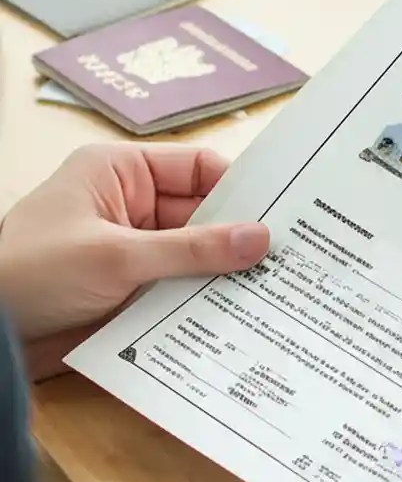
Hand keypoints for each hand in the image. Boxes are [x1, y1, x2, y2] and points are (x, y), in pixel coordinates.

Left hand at [0, 143, 269, 379]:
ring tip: (278, 289)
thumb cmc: (28, 275)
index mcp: (120, 172)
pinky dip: (205, 300)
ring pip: (196, 255)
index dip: (241, 188)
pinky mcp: (131, 290)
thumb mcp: (115, 257)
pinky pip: (180, 288)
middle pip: (204, 214)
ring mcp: (131, 250)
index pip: (198, 168)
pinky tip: (241, 313)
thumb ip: (192, 249)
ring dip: (225, 273)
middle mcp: (130, 205)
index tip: (285, 215)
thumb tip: (259, 239)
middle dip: (240, 237)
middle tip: (292, 258)